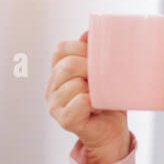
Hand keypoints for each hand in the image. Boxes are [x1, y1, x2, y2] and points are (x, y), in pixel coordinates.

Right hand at [45, 29, 128, 157]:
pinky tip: (99, 105)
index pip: (60, 50)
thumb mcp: (103, 73)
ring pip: (73, 84)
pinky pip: (79, 102)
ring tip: (102, 94)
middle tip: (105, 76)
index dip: (80, 48)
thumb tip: (90, 32)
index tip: (97, 55)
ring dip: (93, 87)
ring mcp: (55, 105)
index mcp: (57, 73)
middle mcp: (52, 88)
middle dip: (89, 67)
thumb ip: (94, 53)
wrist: (112, 132)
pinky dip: (93, 102)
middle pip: (66, 66)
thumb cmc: (108, 101)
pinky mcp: (64, 120)